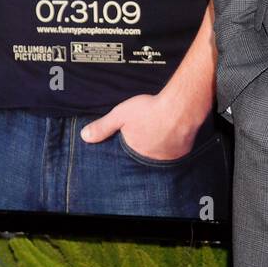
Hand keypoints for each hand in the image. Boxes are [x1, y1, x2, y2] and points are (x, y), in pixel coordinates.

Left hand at [79, 93, 202, 160]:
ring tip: (159, 135)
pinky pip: (176, 153)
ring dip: (159, 147)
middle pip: (145, 155)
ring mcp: (167, 158)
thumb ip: (102, 127)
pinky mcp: (182, 153)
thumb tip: (85, 137)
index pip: (128, 154)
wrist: (180, 108)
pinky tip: (172, 136)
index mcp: (134, 151)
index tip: (134, 138)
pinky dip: (173, 146)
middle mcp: (150, 159)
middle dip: (145, 147)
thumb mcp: (120, 115)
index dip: (130, 145)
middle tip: (148, 135)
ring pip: (160, 155)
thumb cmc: (151, 110)